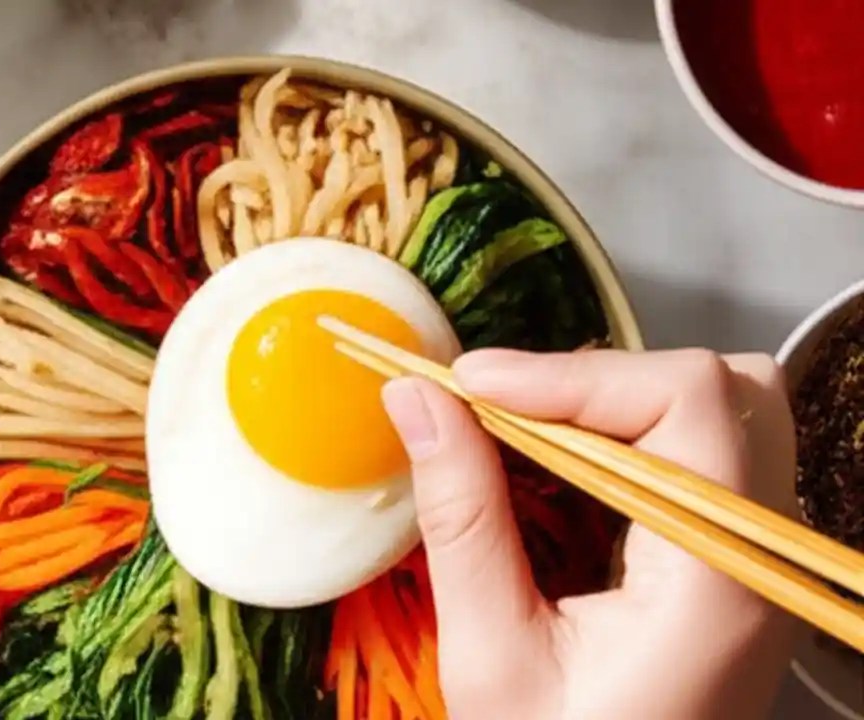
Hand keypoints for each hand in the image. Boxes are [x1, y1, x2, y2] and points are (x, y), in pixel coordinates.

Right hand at [382, 349, 797, 719]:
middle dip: (601, 379)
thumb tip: (417, 402)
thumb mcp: (489, 653)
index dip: (573, 374)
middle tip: (498, 409)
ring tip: (527, 436)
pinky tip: (559, 472)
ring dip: (621, 404)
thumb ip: (461, 517)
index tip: (469, 385)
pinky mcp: (734, 565)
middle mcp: (760, 559)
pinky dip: (630, 438)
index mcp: (717, 584)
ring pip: (727, 411)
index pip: (688, 404)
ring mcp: (757, 561)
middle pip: (727, 389)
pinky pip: (706, 456)